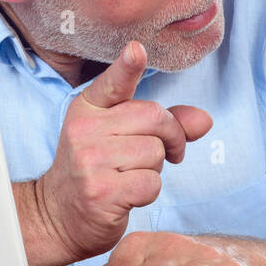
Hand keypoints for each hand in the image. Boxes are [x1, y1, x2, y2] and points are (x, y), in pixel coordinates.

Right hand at [37, 40, 212, 260]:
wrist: (60, 215)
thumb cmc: (97, 169)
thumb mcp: (121, 137)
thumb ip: (163, 124)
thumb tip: (204, 120)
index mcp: (87, 108)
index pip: (112, 83)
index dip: (128, 67)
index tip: (137, 50)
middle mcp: (84, 131)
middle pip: (155, 118)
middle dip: (172, 137)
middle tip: (169, 153)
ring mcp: (90, 162)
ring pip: (155, 152)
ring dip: (155, 168)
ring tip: (132, 174)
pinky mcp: (101, 192)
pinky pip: (152, 182)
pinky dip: (149, 191)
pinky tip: (128, 194)